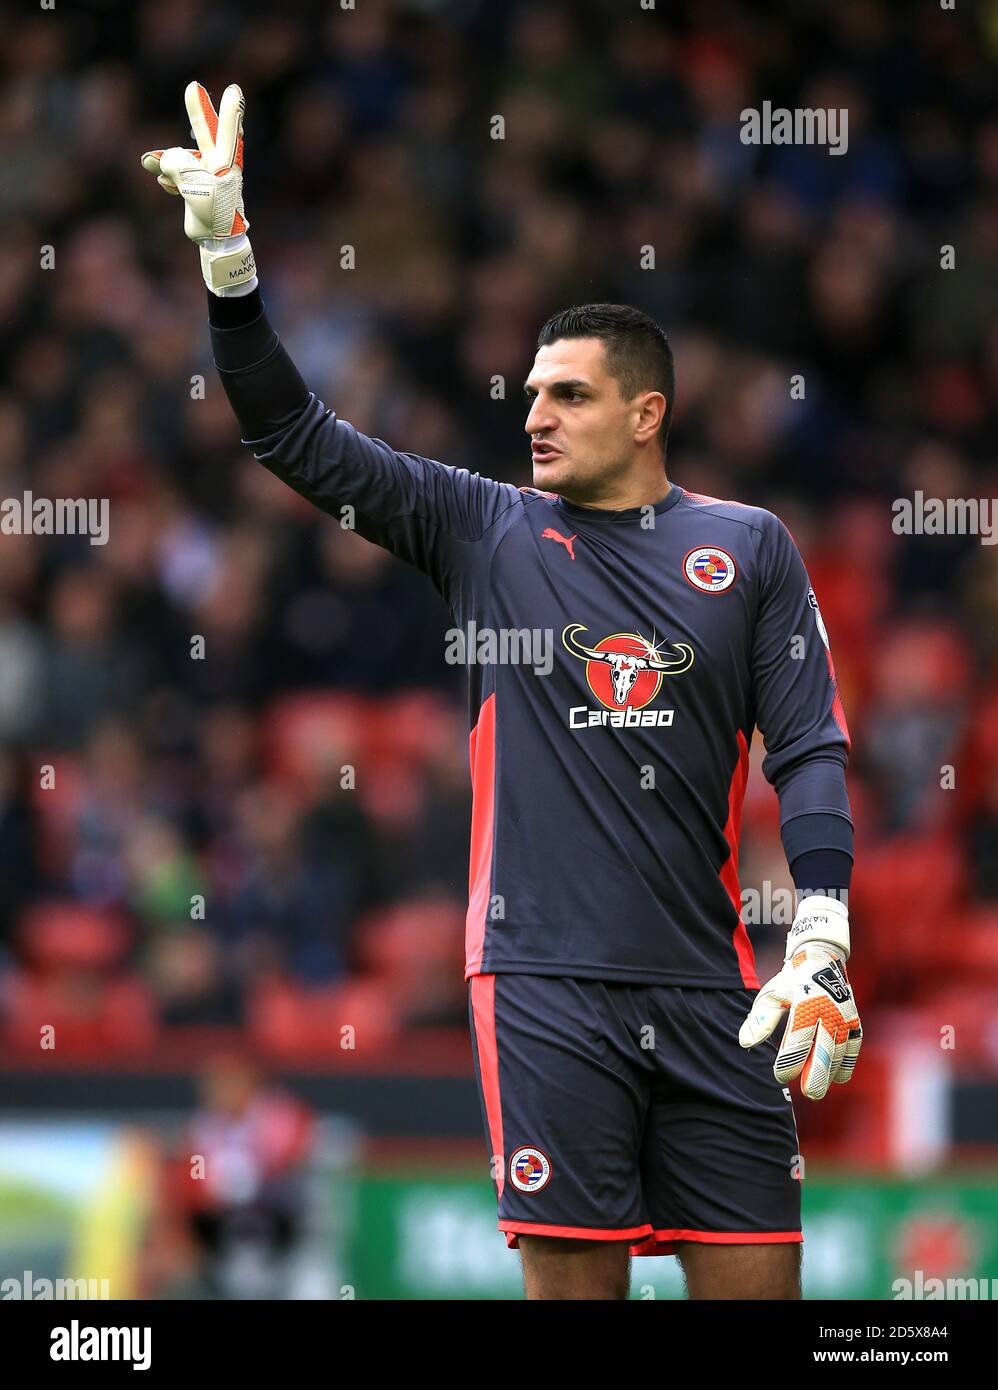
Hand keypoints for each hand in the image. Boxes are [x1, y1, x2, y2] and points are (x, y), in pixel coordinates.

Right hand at [141, 81, 255, 294]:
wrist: (215, 241)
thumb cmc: (214, 212)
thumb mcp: (197, 185)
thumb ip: (178, 164)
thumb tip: (154, 159)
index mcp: (226, 163)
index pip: (227, 132)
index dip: (229, 112)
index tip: (234, 89)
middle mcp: (217, 166)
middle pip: (207, 133)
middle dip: (199, 112)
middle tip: (194, 87)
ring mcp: (206, 176)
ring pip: (182, 158)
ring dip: (167, 162)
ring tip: (149, 163)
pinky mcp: (194, 187)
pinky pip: (175, 174)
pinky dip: (167, 177)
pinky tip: (162, 181)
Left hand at [738, 895, 862, 1100]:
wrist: (822, 959)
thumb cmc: (791, 981)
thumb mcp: (772, 994)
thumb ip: (760, 1019)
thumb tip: (745, 1043)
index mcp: (806, 1004)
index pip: (797, 1040)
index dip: (789, 1061)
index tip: (779, 1076)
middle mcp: (829, 1012)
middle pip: (824, 1051)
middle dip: (816, 1075)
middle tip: (808, 1094)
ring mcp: (845, 1017)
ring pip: (840, 1052)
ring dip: (829, 1072)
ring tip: (816, 1090)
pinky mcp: (854, 1021)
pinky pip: (854, 1046)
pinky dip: (847, 1062)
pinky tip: (839, 1078)